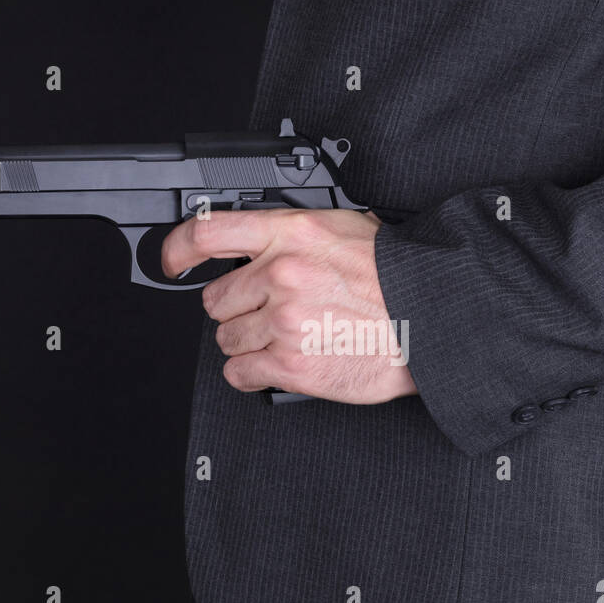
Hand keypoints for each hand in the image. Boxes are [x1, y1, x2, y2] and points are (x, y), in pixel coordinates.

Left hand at [161, 208, 417, 403]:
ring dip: (246, 343)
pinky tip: (277, 364)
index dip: (178, 250)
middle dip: (237, 309)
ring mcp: (283, 321)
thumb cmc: (397, 278)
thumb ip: (294, 235)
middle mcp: (281, 274)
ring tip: (283, 339)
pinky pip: (240, 372)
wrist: (431, 317)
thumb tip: (260, 244)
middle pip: (216, 299)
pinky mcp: (290, 364)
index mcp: (291, 234)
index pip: (209, 233)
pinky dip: (253, 373)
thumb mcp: (344, 229)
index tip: (172, 263)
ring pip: (226, 338)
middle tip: (267, 313)